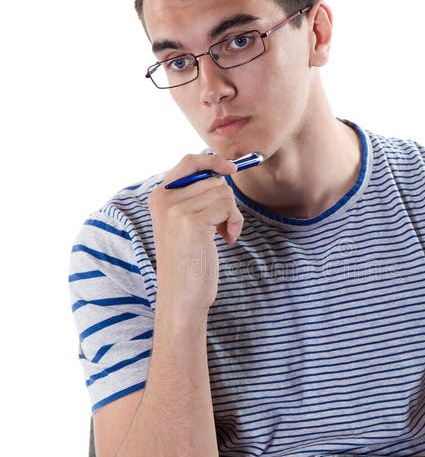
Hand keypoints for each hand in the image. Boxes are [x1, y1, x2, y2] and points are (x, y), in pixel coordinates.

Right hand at [149, 154, 243, 308]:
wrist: (181, 296)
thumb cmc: (188, 262)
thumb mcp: (184, 224)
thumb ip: (194, 197)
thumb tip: (222, 170)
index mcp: (159, 197)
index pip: (189, 161)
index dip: (213, 160)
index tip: (231, 168)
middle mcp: (163, 199)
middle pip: (213, 179)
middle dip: (225, 201)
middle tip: (221, 226)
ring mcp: (176, 209)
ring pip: (223, 192)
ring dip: (231, 214)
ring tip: (221, 235)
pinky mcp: (192, 221)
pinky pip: (227, 206)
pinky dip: (234, 223)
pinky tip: (226, 240)